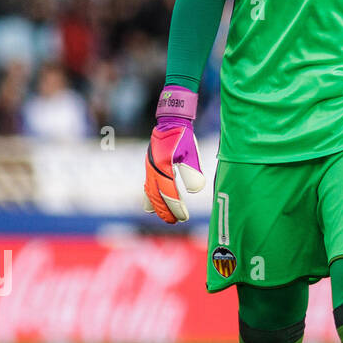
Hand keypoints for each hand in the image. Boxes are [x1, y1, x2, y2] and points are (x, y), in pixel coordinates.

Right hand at [144, 86, 204, 223]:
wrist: (170, 121)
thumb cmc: (183, 137)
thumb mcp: (191, 152)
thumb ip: (192, 171)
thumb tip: (195, 190)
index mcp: (163, 167)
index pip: (170, 193)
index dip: (176, 208)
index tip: (183, 218)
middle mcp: (153, 169)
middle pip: (157, 197)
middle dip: (165, 211)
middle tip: (174, 222)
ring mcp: (149, 168)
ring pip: (149, 192)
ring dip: (157, 206)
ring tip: (164, 216)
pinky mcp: (150, 166)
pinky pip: (146, 186)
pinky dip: (149, 197)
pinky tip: (151, 204)